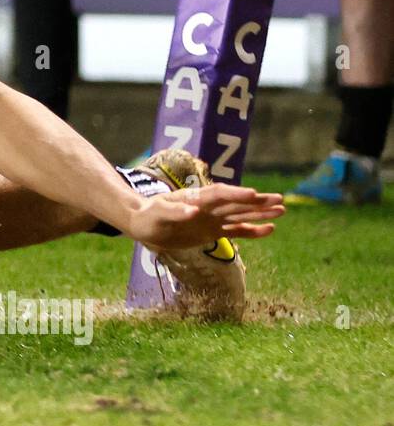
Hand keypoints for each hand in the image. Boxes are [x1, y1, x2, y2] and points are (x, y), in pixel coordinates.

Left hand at [127, 183, 283, 251]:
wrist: (144, 224)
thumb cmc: (149, 215)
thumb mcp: (158, 214)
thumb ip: (175, 212)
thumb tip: (193, 210)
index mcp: (196, 198)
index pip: (219, 194)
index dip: (236, 194)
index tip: (254, 194)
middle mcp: (208, 207)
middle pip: (236, 202)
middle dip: (257, 201)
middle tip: (279, 199)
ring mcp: (212, 219)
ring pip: (241, 215)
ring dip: (260, 213)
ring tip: (281, 209)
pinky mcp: (212, 232)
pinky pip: (236, 230)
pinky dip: (252, 231)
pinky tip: (269, 229)